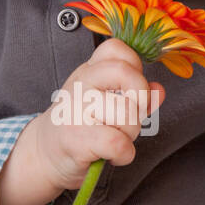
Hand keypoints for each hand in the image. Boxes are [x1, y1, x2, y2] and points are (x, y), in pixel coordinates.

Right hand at [35, 38, 165, 190]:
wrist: (45, 154)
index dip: (135, 67)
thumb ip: (135, 95)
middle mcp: (81, 84)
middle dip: (140, 100)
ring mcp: (76, 109)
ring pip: (127, 113)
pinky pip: (118, 142)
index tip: (131, 90)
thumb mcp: (106, 102)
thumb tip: (159, 90)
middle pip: (126, 74)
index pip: (117, 48)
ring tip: (116, 139)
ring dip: (131, 133)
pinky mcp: (77, 138)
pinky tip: (113, 155)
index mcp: (89, 71)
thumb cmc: (80, 126)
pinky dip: (123, 154)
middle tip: (131, 117)